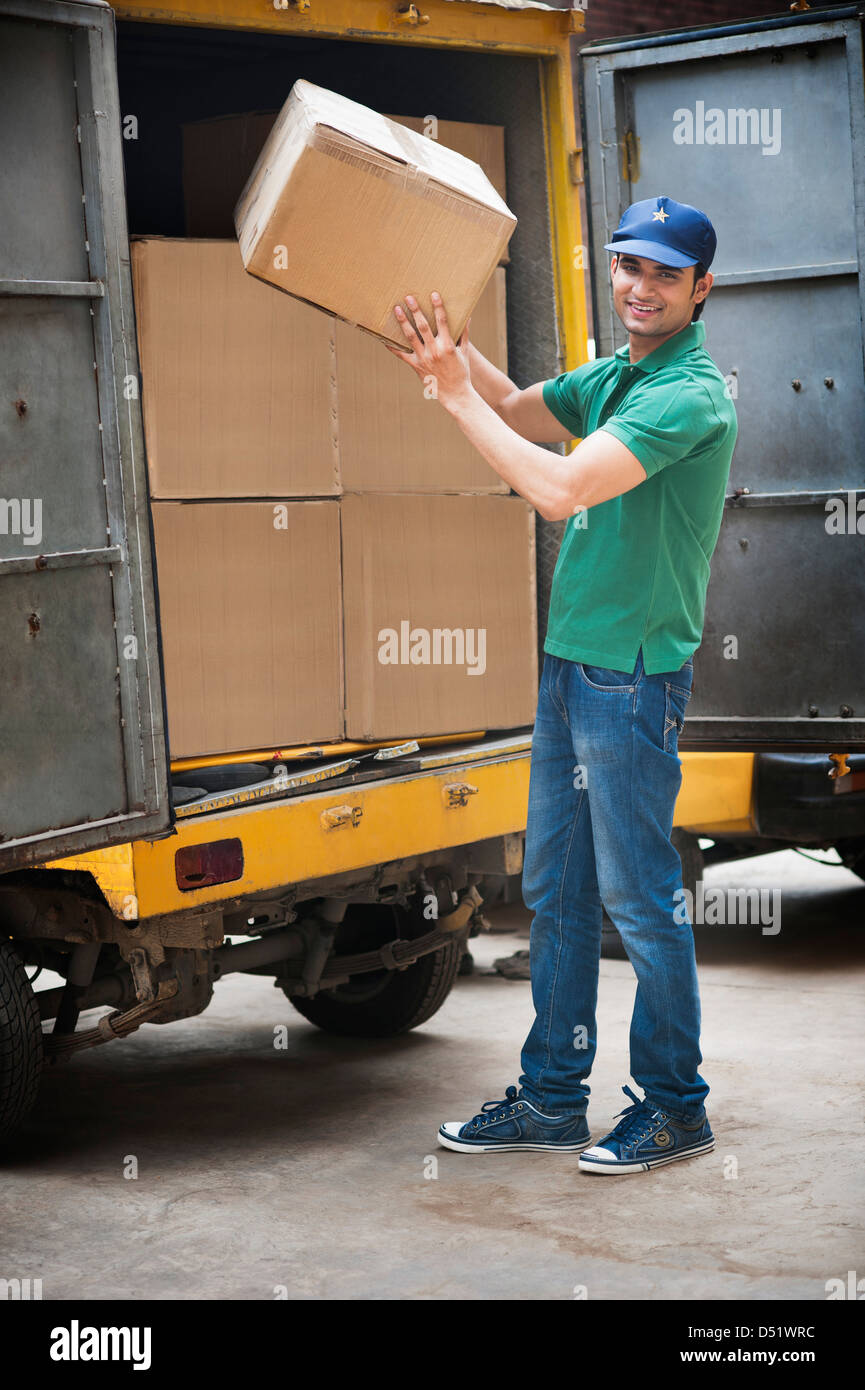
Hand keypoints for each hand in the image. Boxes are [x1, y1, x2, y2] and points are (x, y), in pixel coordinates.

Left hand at [385, 292, 473, 409]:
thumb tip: (467, 317)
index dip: (438, 307)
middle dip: (416, 310)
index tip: (434, 294)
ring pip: (410, 337)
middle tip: (408, 297)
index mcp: (448, 346)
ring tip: (397, 309)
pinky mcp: (416, 366)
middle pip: (423, 327)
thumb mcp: (465, 352)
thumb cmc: (461, 371)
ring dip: (403, 322)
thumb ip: (464, 333)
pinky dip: (393, 346)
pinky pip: (401, 355)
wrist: (455, 393)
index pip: (442, 322)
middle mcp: (435, 351)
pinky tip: (385, 337)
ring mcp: (424, 359)